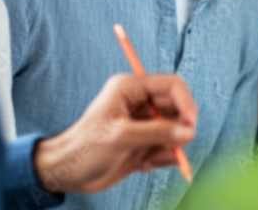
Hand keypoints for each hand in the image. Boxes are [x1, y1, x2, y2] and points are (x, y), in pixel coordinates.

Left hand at [32, 73, 196, 193]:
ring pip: (176, 129)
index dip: (185, 102)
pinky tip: (145, 164)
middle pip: (178, 108)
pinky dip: (163, 157)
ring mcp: (144, 123)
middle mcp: (140, 102)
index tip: (190, 123)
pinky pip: (169, 146)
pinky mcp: (146, 142)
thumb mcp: (121, 137)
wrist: (68, 173)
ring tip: (149, 158)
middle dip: (179, 129)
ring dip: (169, 147)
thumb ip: (156, 132)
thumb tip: (187, 132)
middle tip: (175, 146)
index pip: (171, 85)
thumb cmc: (85, 148)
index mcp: (131, 88)